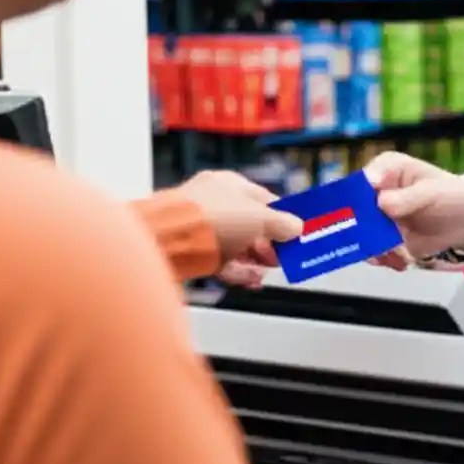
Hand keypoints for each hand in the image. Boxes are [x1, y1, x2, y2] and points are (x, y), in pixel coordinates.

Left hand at [174, 170, 301, 286]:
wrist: (167, 242)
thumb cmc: (212, 219)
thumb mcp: (260, 218)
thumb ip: (283, 223)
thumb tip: (296, 227)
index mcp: (229, 185)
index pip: (263, 199)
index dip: (282, 217)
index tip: (294, 232)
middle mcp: (213, 203)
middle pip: (249, 225)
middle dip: (268, 243)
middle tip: (282, 256)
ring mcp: (200, 228)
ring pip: (235, 245)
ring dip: (254, 260)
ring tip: (266, 271)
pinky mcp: (191, 251)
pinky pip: (221, 261)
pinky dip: (238, 271)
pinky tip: (251, 279)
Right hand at [363, 152, 463, 268]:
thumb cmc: (453, 195)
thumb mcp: (433, 192)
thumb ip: (408, 197)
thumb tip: (381, 202)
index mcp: (387, 170)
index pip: (361, 180)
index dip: (355, 196)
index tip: (363, 213)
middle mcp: (377, 193)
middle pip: (353, 211)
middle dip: (360, 230)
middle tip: (374, 241)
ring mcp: (379, 218)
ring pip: (360, 235)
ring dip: (375, 248)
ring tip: (399, 252)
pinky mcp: (386, 240)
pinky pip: (374, 252)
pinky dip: (386, 258)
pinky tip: (404, 260)